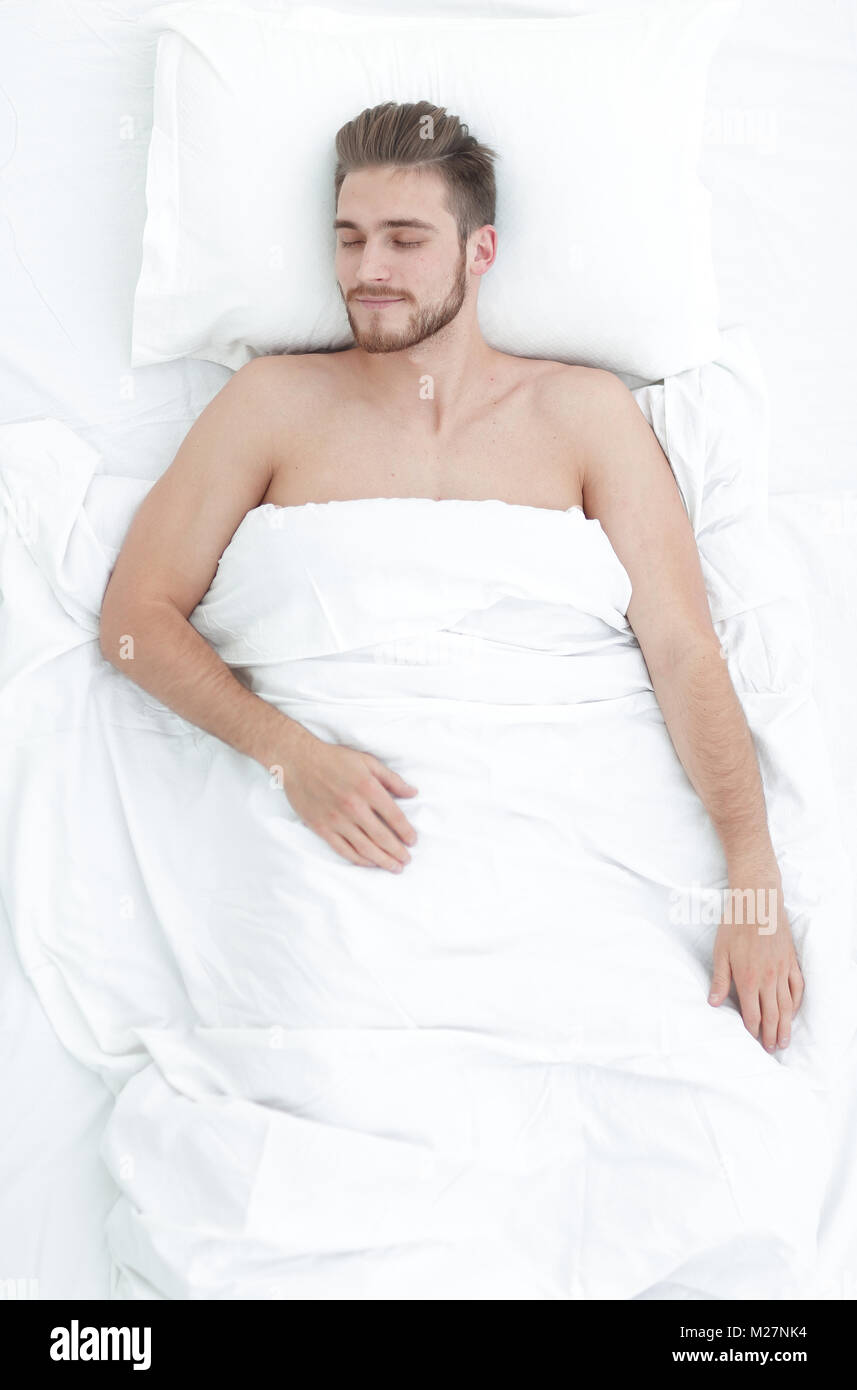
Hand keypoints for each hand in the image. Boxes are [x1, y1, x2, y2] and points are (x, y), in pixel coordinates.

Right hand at [278, 733, 418, 871]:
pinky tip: (370, 863)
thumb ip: (392, 779)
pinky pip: (344, 849)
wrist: (298, 761)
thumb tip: (413, 792)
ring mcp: (336, 820)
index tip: (413, 841)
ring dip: (382, 861)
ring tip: (394, 867)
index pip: (394, 817)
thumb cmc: (334, 759)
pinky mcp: (322, 828)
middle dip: (398, 852)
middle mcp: (354, 807)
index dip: (406, 832)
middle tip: (407, 861)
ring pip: (365, 848)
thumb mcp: (367, 761)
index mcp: (368, 788)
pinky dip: (359, 859)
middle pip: (382, 837)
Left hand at [708, 869, 803, 1050]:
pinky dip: (797, 1002)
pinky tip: (794, 1010)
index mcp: (748, 979)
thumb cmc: (735, 924)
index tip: (753, 1041)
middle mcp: (768, 979)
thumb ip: (720, 980)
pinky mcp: (791, 961)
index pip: (752, 1014)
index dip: (753, 1030)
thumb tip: (714, 1004)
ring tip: (785, 1040)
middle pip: (772, 1015)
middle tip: (772, 1049)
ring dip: (786, 1025)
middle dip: (771, 1035)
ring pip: (788, 1005)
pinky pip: (798, 987)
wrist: (758, 901)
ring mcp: (782, 971)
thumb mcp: (720, 952)